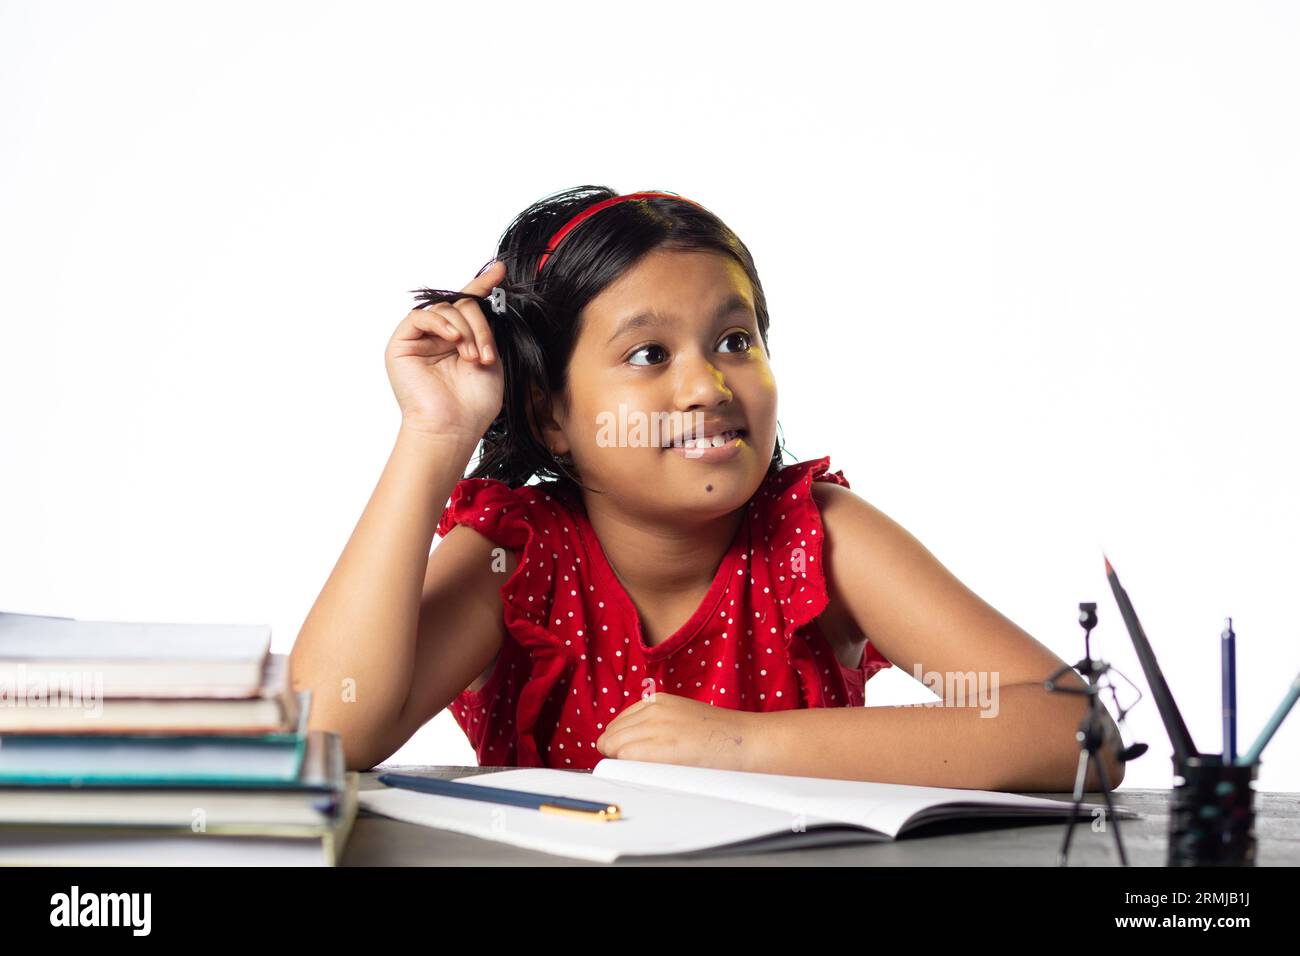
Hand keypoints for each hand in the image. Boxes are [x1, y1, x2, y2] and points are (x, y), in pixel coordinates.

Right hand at [384, 260, 506, 440]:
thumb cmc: (473, 403)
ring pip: (446, 309)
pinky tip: (454, 340)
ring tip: (473, 358)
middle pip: (462, 306)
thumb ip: (487, 328)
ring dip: (466, 330)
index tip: (500, 271)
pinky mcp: (401, 343)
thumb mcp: (491, 358)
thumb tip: (490, 298)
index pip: (469, 306)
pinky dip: (442, 323)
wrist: (454, 427)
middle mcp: (439, 337)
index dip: (483, 286)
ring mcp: (420, 339)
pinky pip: (422, 316)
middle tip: (486, 354)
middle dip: (480, 325)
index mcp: (460, 340)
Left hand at [595, 691, 761, 771]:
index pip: (618, 724)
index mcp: (658, 701)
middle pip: (611, 736)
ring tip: (647, 772)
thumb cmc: (720, 738)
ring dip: (623, 763)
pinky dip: (628, 769)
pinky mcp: (660, 746)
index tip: (628, 757)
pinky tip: (648, 774)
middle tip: (637, 769)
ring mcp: (656, 726)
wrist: (748, 741)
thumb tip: (628, 748)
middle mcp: (653, 709)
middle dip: (617, 754)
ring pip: (613, 747)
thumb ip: (657, 725)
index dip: (620, 743)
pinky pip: (625, 758)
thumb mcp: (683, 718)